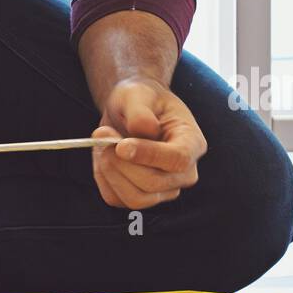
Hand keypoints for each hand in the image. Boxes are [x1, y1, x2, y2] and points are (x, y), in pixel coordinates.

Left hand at [91, 77, 205, 209]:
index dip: (148, 155)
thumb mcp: (139, 93)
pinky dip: (103, 179)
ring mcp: (164, 189)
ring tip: (102, 144)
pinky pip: (117, 199)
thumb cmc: (141, 99)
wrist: (131, 109)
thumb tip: (142, 131)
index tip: (120, 146)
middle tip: (101, 134)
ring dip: (110, 171)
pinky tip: (103, 156)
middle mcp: (184, 173)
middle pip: (153, 183)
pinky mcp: (141, 197)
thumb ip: (140, 112)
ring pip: (136, 198)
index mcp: (192, 143)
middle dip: (120, 161)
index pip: (178, 160)